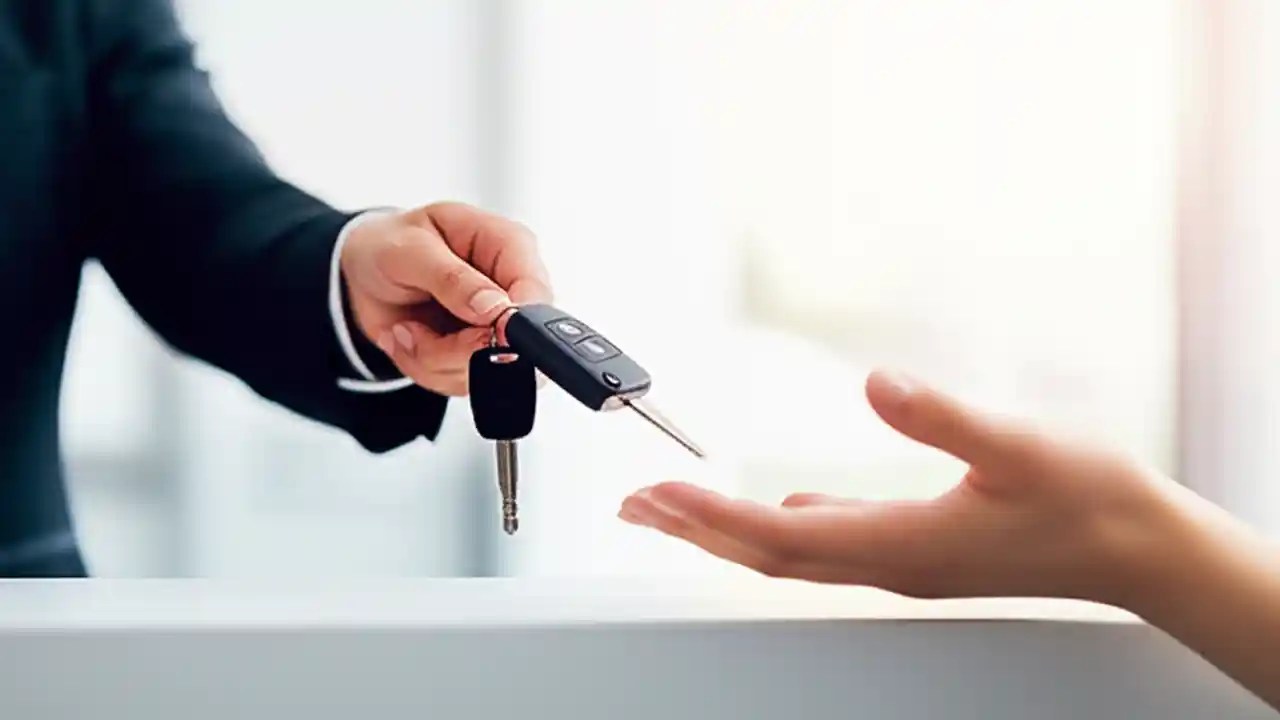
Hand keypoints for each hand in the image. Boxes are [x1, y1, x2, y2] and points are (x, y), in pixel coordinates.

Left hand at [341, 202, 551, 395]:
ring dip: (433, 360)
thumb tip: (494, 307)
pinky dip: (424, 369)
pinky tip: (410, 339)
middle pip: (517, 344)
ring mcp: (495, 326)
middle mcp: (508, 288)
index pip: (535, 289)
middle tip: (416, 332)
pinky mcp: (478, 355)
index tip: (489, 335)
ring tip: (406, 329)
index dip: (517, 321)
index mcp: (507, 245)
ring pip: (487, 372)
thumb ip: (452, 279)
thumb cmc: (388, 246)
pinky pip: (462, 383)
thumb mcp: (409, 251)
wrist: (361, 274)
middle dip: (459, 350)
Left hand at [619, 370, 1191, 608]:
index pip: (778, 535)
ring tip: (676, 511)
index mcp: (901, 544)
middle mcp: (889, 564)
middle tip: (634, 508)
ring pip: (790, 553)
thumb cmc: (1087, 501)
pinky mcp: (917, 550)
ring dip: (726, 530)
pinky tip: (777, 511)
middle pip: (765, 555)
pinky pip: (828, 545)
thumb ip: (943, 418)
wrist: (1136, 549)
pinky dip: (780, 528)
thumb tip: (876, 386)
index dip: (710, 512)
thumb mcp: (1020, 448)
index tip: (658, 491)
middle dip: (694, 529)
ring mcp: (901, 562)